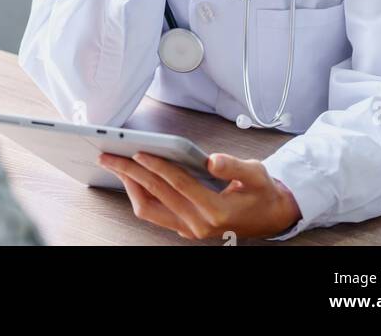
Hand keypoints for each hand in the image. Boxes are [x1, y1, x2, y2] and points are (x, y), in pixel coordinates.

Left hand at [98, 150, 300, 240]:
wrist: (270, 217)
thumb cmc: (261, 193)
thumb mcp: (256, 174)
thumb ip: (234, 166)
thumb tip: (212, 160)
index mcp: (215, 211)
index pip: (178, 185)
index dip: (157, 166)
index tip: (138, 151)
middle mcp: (199, 224)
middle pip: (157, 196)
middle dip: (131, 173)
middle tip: (110, 156)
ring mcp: (190, 229)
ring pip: (150, 210)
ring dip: (130, 187)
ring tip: (116, 166)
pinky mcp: (185, 228)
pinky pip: (155, 214)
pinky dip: (140, 195)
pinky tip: (132, 179)